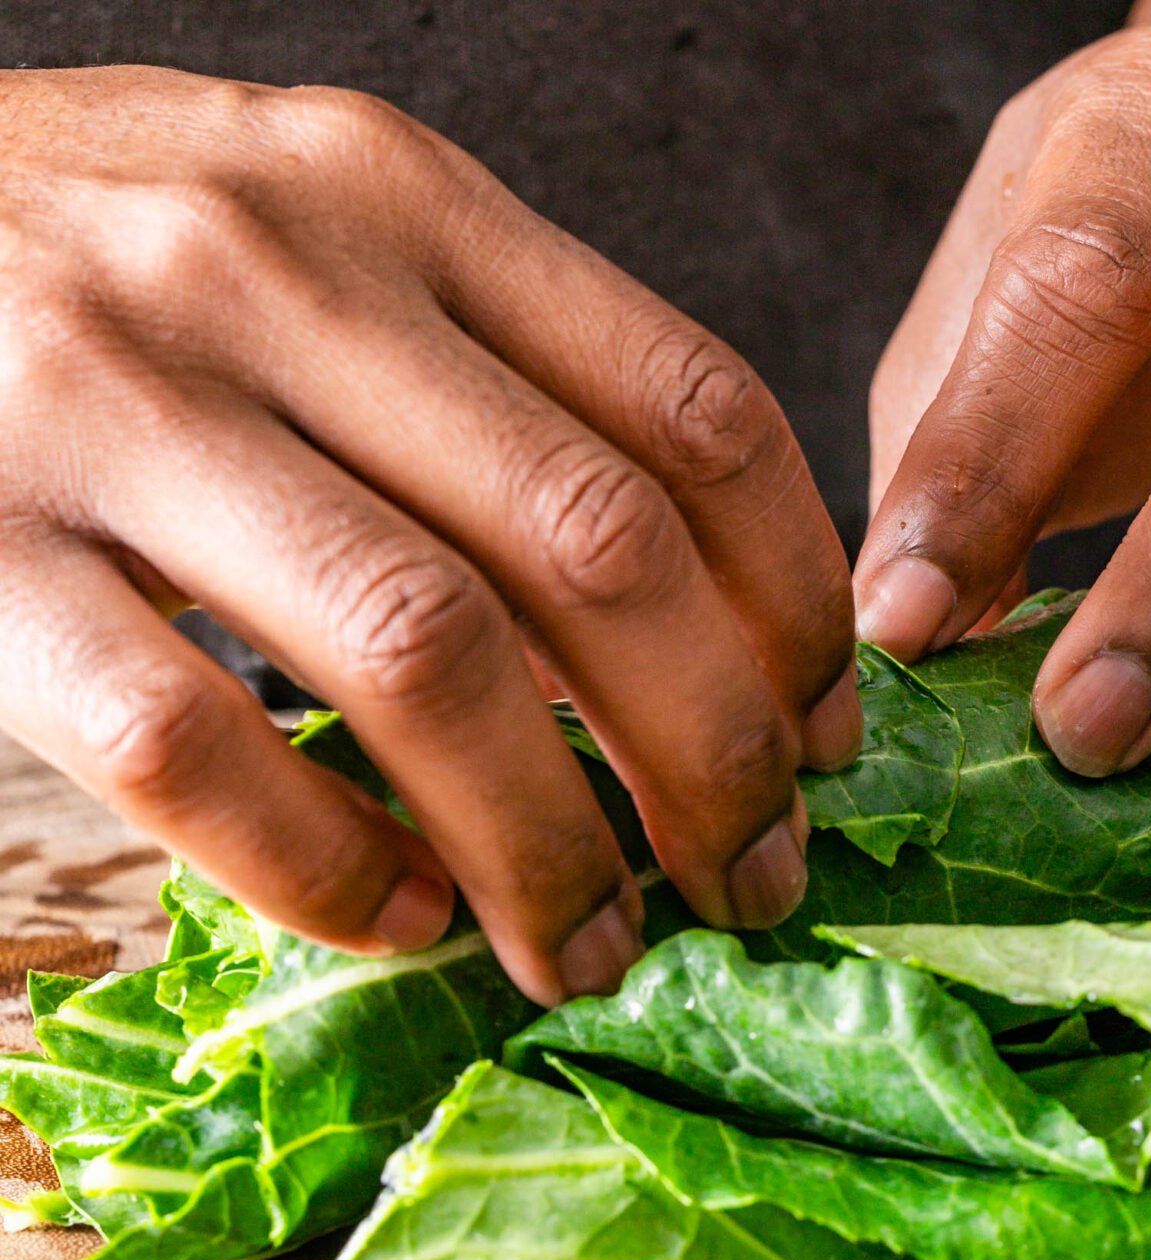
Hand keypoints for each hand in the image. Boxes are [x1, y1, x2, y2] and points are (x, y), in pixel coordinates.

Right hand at [0, 67, 858, 1004]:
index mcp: (402, 203)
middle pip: (596, 552)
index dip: (798, 604)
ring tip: (597, 943)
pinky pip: (192, 748)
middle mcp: (276, 274)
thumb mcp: (323, 252)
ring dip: (548, 842)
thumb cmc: (101, 259)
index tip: (827, 733)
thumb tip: (687, 623)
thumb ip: (495, 389)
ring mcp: (112, 404)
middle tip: (752, 878)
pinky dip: (325, 865)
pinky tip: (403, 919)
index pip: (695, 414)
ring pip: (423, 659)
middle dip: (714, 753)